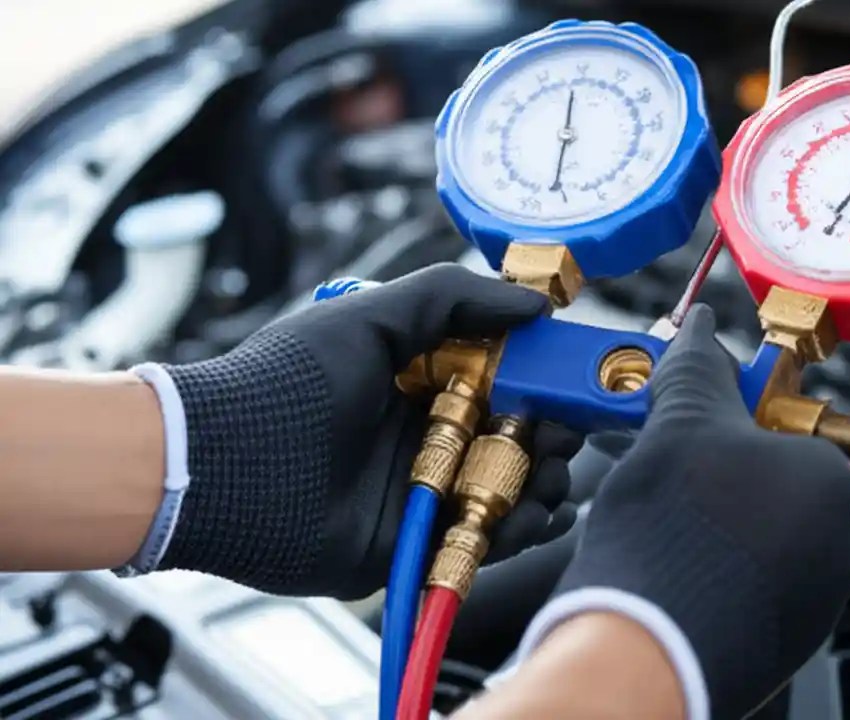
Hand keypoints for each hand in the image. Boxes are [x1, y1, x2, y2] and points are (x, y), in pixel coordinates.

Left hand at [159, 265, 581, 597]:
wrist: (225, 467)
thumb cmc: (289, 382)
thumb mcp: (371, 315)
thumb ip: (453, 295)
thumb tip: (532, 301)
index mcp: (423, 378)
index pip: (506, 378)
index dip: (545, 379)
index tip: (578, 379)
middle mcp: (430, 432)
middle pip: (519, 435)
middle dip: (554, 433)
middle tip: (564, 432)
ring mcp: (425, 488)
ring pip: (511, 486)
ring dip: (545, 481)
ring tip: (549, 476)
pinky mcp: (418, 539)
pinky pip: (487, 538)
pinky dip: (523, 530)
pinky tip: (541, 515)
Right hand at [551, 305, 849, 718]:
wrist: (642, 648)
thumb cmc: (669, 535)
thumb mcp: (678, 426)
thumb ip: (697, 371)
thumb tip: (701, 330)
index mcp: (828, 477)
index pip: (783, 434)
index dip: (728, 432)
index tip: (695, 439)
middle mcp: (839, 540)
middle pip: (776, 490)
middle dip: (724, 484)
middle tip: (672, 486)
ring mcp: (815, 600)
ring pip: (765, 544)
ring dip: (721, 532)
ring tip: (665, 534)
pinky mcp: (786, 645)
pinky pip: (755, 594)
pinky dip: (720, 581)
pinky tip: (675, 576)